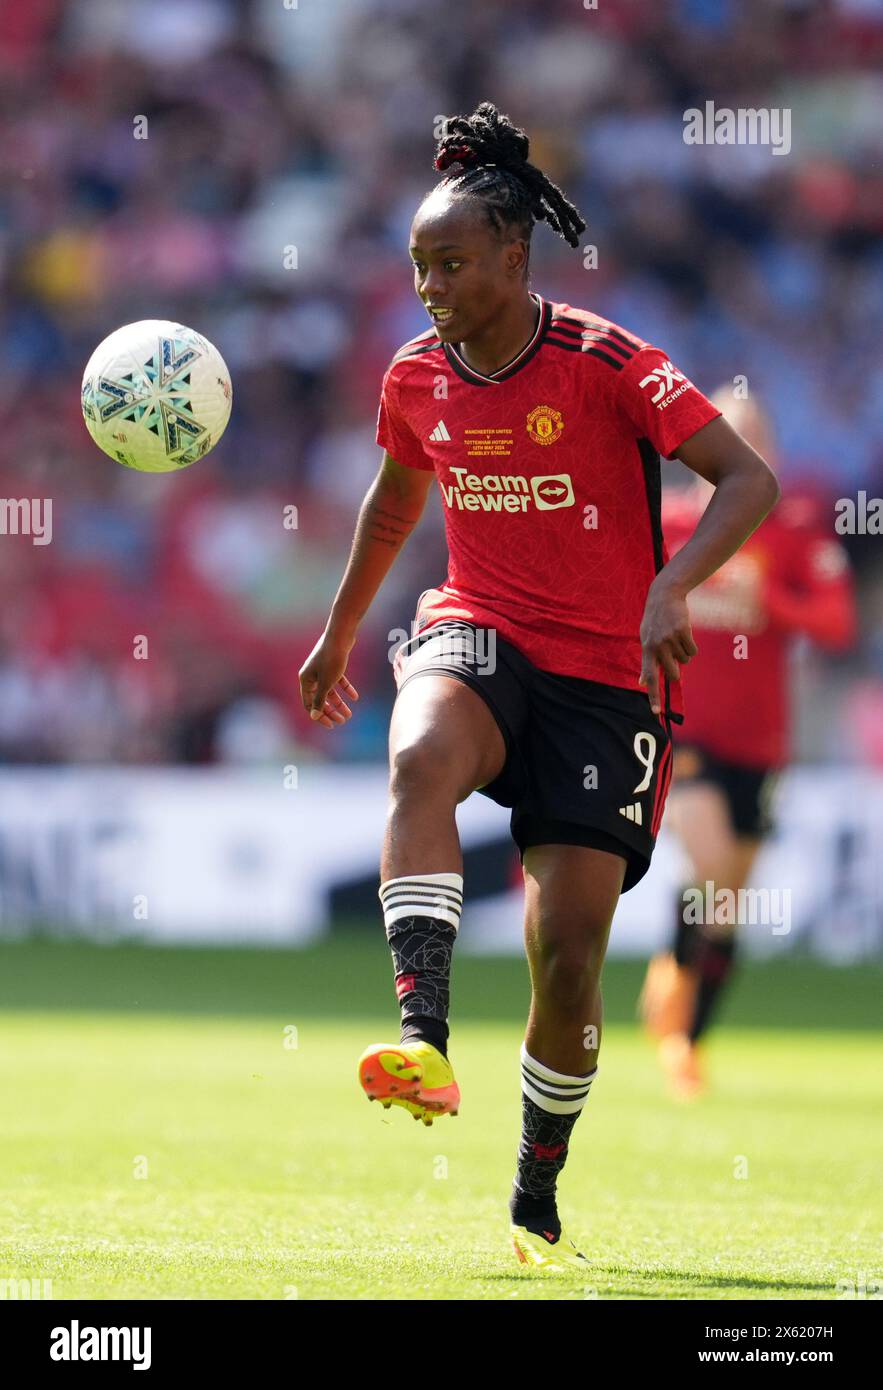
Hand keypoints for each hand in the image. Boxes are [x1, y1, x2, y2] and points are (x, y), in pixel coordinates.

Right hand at [298, 630, 359, 728]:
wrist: (341, 636)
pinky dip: (345, 689)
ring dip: (339, 703)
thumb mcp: (326, 683)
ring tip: (350, 714)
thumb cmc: (331, 659)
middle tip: (343, 721)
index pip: (309, 704)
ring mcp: (322, 670)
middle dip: (331, 711)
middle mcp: (311, 676)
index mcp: (305, 681)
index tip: (331, 725)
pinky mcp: (332, 665)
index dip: (319, 716)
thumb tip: (314, 717)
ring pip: (330, 691)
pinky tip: (355, 697)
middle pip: (320, 699)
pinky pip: (338, 681)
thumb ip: (319, 700)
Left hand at [639, 577, 697, 715]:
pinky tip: (685, 632)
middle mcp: (657, 646)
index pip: (649, 677)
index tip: (656, 712)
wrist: (665, 596)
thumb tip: (641, 682)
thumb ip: (645, 662)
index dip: (652, 695)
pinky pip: (693, 651)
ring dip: (684, 652)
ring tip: (676, 637)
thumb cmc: (654, 621)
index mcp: (646, 649)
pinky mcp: (683, 631)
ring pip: (685, 661)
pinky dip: (692, 645)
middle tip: (674, 656)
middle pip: (673, 674)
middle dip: (676, 670)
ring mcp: (670, 639)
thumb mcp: (645, 639)